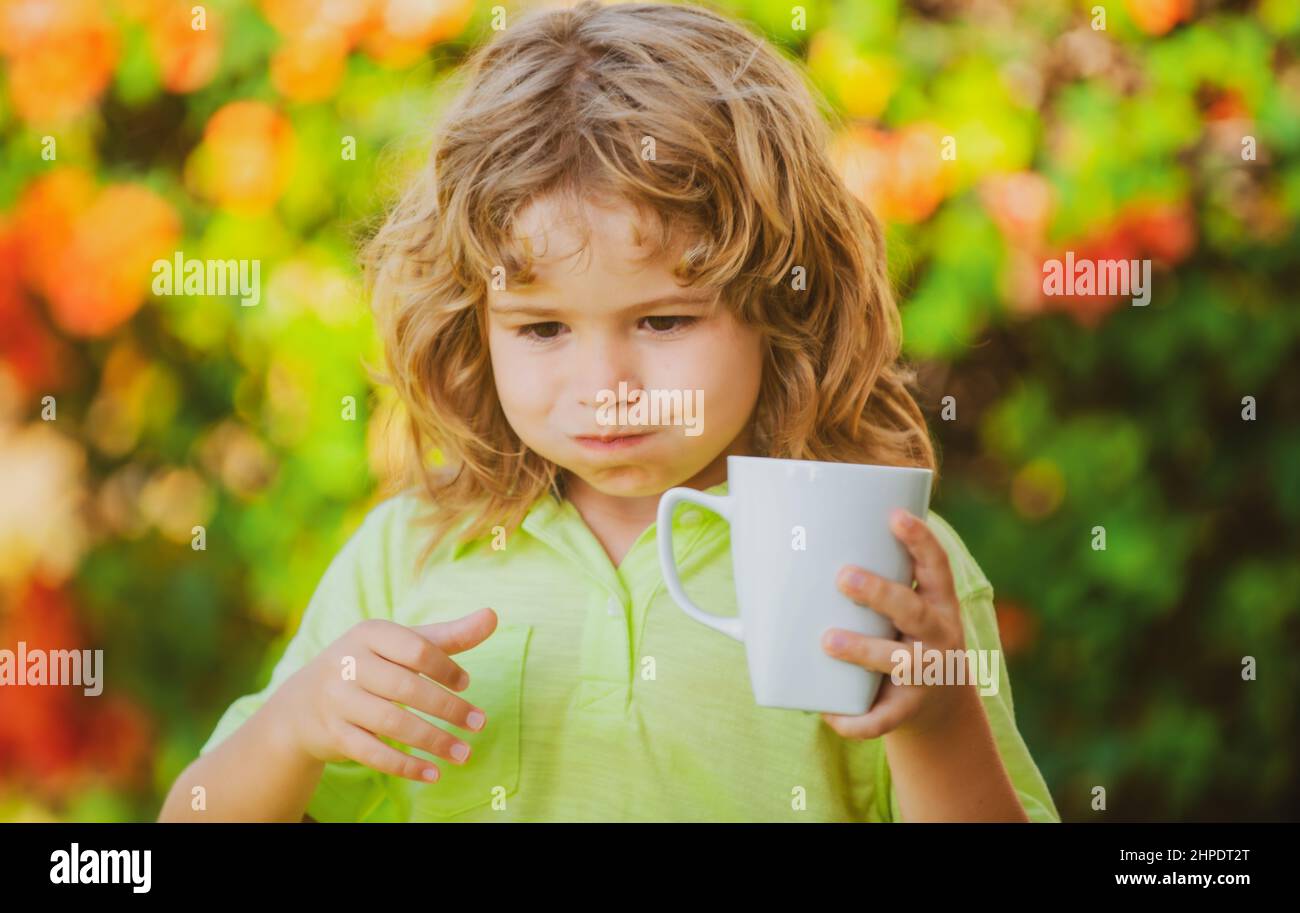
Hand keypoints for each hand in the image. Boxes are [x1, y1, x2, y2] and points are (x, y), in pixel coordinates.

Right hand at [270, 607, 498, 781]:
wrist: (303, 703)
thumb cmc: (371, 665)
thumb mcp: (403, 644)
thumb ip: (449, 635)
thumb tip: (493, 616)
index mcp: (369, 633)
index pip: (415, 649)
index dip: (445, 668)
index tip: (466, 684)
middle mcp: (348, 663)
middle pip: (405, 688)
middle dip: (448, 708)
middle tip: (479, 724)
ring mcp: (337, 700)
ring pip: (390, 723)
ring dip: (433, 741)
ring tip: (464, 753)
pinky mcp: (333, 734)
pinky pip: (372, 753)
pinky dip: (405, 766)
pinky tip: (433, 774)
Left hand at [819, 508, 971, 739]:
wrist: (942, 704)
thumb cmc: (905, 637)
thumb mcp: (908, 608)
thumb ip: (874, 580)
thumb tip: (791, 548)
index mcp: (939, 602)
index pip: (936, 565)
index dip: (919, 539)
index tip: (895, 516)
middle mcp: (939, 635)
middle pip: (914, 610)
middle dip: (880, 593)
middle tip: (843, 576)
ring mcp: (927, 674)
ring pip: (898, 660)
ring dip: (863, 650)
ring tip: (828, 640)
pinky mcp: (910, 710)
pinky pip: (882, 717)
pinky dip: (855, 718)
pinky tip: (828, 713)